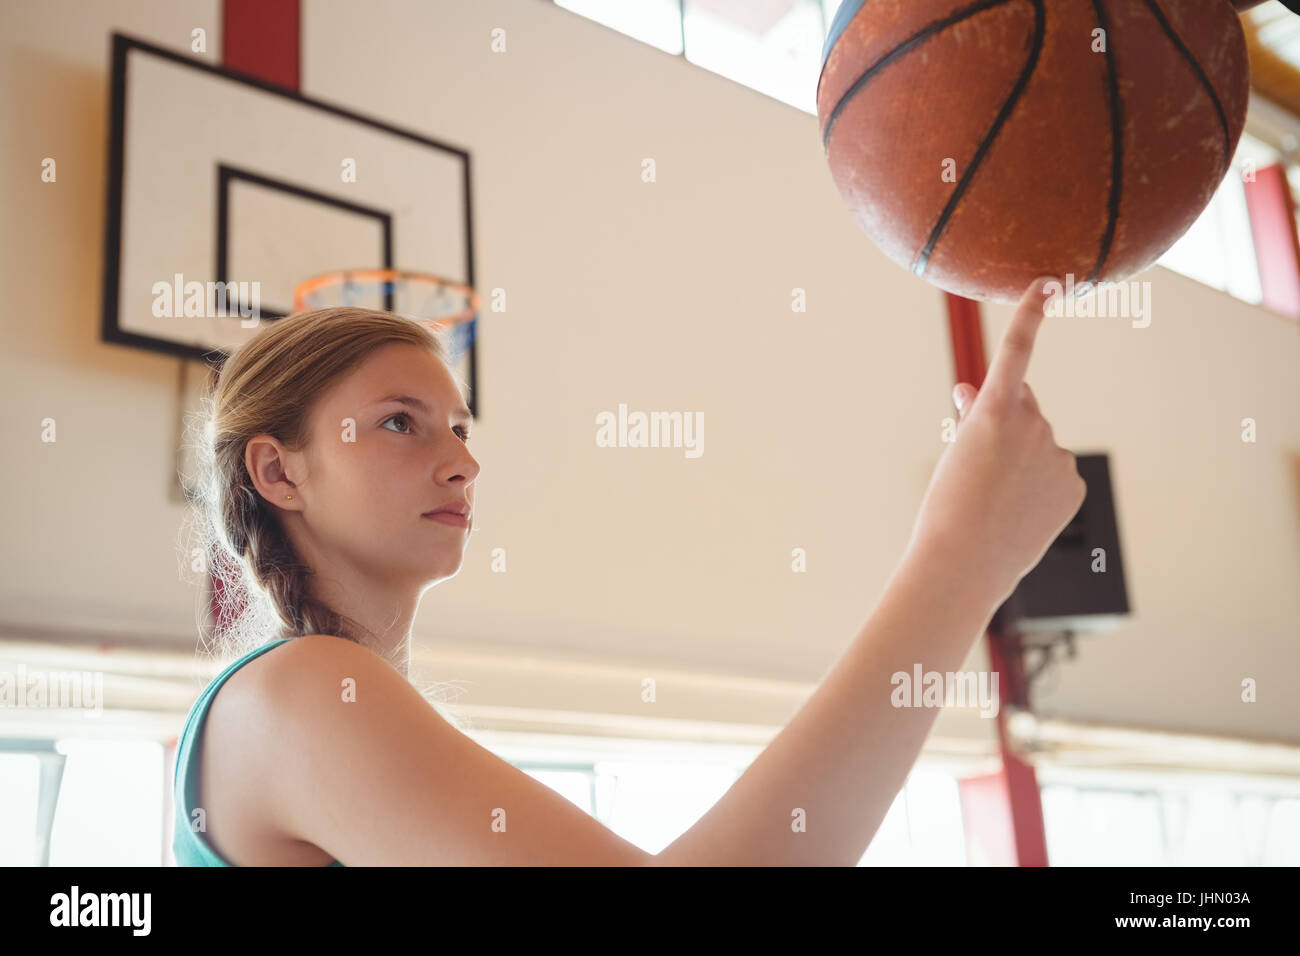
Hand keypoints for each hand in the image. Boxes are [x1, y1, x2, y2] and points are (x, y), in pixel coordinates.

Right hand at [907, 277, 1086, 603]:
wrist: (963, 564)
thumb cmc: (946, 506)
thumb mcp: (952, 451)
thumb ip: (970, 414)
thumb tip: (972, 389)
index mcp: (994, 410)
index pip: (1017, 349)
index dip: (1031, 313)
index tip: (1049, 283)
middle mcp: (1033, 423)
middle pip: (1021, 407)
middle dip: (1003, 422)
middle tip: (978, 463)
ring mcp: (1058, 454)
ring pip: (1038, 444)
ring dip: (1019, 462)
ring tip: (994, 501)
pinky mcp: (1072, 485)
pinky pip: (1054, 474)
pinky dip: (1038, 487)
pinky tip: (1018, 513)